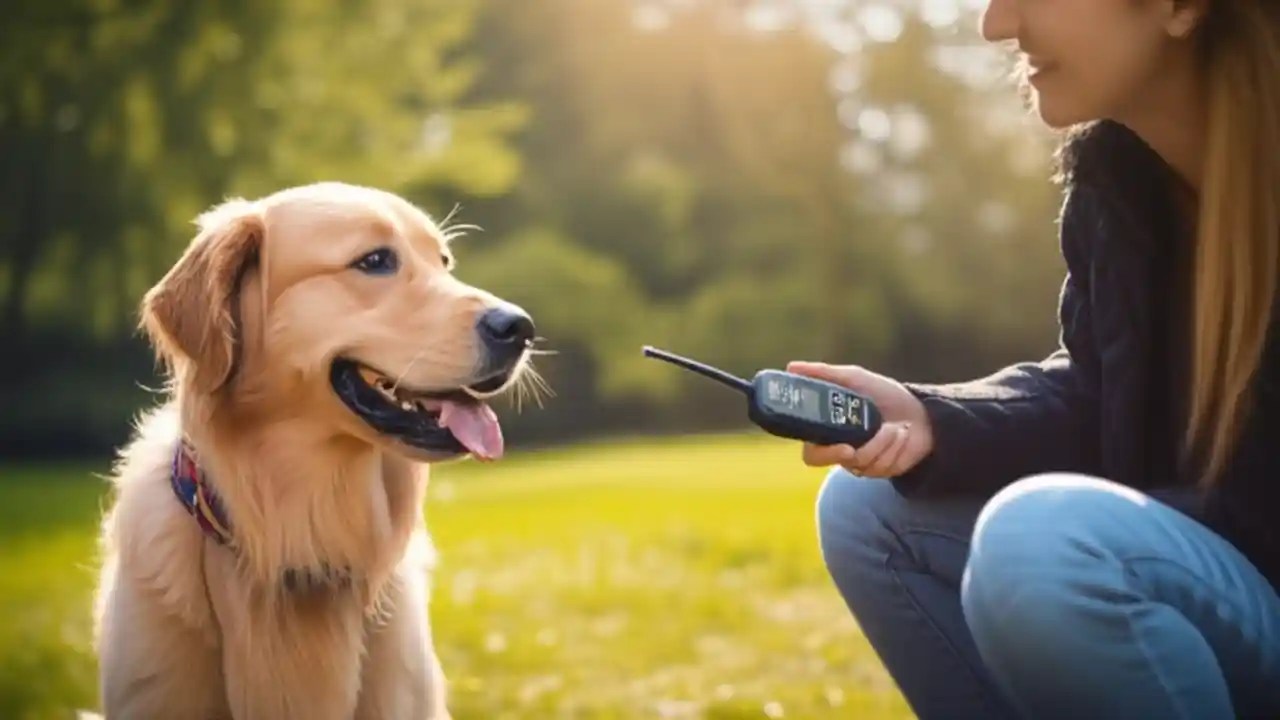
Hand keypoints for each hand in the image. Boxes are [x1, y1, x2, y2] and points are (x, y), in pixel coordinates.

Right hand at [787, 361, 934, 477]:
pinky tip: (903, 435)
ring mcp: (861, 463)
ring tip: (895, 426)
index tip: (842, 446)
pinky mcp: (880, 470)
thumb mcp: (855, 378)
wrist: (921, 412)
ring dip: (883, 441)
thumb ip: (824, 374)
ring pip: (862, 462)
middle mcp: (841, 450)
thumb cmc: (885, 394)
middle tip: (857, 446)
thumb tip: (791, 367)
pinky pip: (881, 465)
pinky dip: (895, 447)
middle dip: (844, 453)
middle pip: (829, 462)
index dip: (822, 453)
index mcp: (831, 431)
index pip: (812, 452)